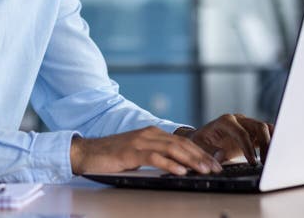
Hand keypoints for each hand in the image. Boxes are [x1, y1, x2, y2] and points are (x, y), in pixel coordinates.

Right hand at [69, 126, 222, 175]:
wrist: (88, 152)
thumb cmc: (113, 155)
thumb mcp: (140, 153)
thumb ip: (158, 155)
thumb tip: (179, 166)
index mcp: (152, 133)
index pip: (182, 142)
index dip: (200, 152)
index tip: (214, 163)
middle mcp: (149, 134)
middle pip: (181, 144)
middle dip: (201, 157)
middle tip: (215, 169)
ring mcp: (140, 141)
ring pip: (172, 149)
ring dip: (190, 160)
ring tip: (203, 170)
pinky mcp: (131, 152)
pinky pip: (154, 157)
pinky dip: (169, 164)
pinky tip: (180, 171)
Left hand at [177, 114, 273, 164]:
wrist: (202, 137)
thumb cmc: (200, 141)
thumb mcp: (199, 145)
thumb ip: (209, 150)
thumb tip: (221, 155)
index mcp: (225, 121)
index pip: (241, 132)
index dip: (248, 147)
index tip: (252, 162)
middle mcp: (239, 120)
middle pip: (258, 126)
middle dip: (265, 143)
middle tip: (266, 162)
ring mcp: (247, 125)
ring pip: (266, 128)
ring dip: (272, 142)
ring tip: (273, 159)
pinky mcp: (252, 133)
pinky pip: (267, 134)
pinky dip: (273, 141)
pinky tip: (274, 154)